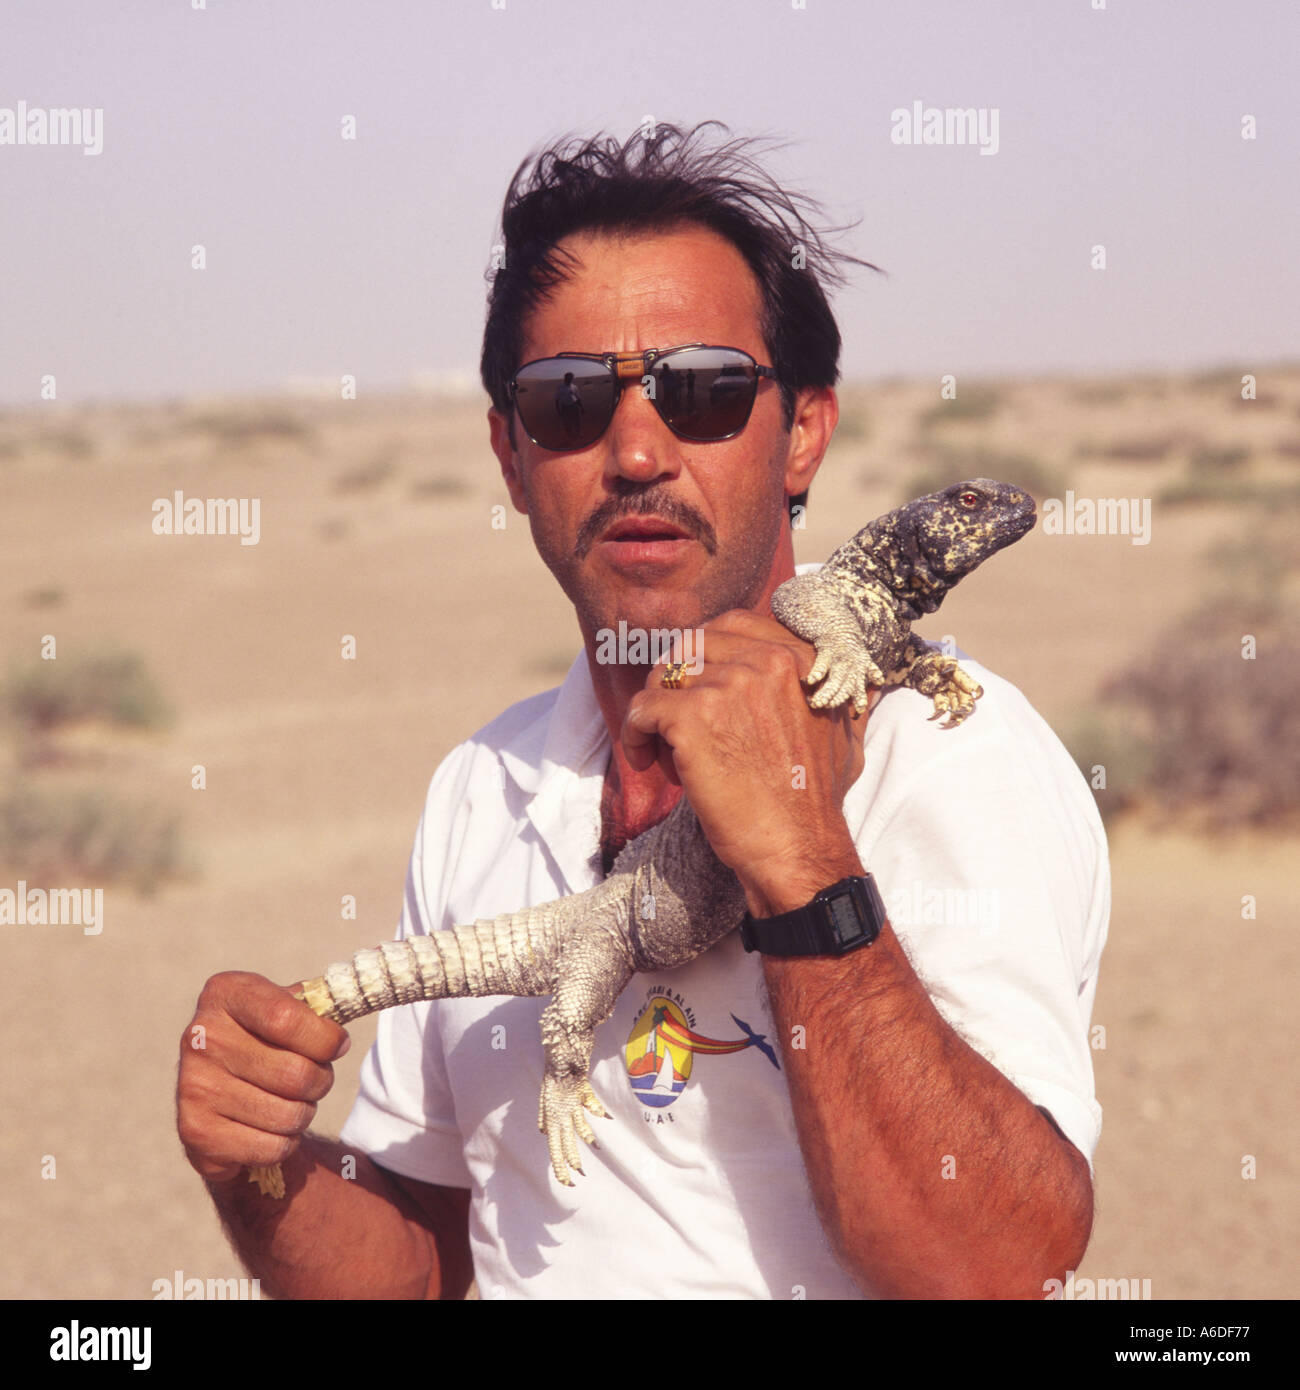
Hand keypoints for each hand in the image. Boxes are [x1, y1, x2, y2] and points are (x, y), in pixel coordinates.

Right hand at [176, 972, 348, 1184]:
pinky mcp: (195, 1132)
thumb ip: (316, 1004)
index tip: (338, 1045)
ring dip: (305, 1113)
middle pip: (296, 1073)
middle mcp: (200, 1036)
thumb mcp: (285, 1006)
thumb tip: (348, 1004)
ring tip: (293, 1101)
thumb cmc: (267, 1039)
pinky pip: (271, 1147)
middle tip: (316, 1079)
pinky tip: (270, 1126)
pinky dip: (285, 1142)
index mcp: (225, 993)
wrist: (219, 1090)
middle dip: (321, 1080)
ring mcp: (193, 1085)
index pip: (286, 1018)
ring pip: (289, 1114)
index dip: (325, 1038)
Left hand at [622, 609, 869, 914]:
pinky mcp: (692, 717)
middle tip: (677, 720)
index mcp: (800, 658)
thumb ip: (840, 694)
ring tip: (669, 751)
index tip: (699, 685)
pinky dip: (635, 734)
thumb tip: (862, 683)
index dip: (708, 654)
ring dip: (658, 710)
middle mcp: (766, 661)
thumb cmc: (817, 799)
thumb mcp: (846, 731)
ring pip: (663, 675)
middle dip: (677, 679)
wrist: (798, 847)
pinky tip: (648, 761)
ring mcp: (727, 686)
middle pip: (690, 645)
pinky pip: (641, 708)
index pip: (733, 624)